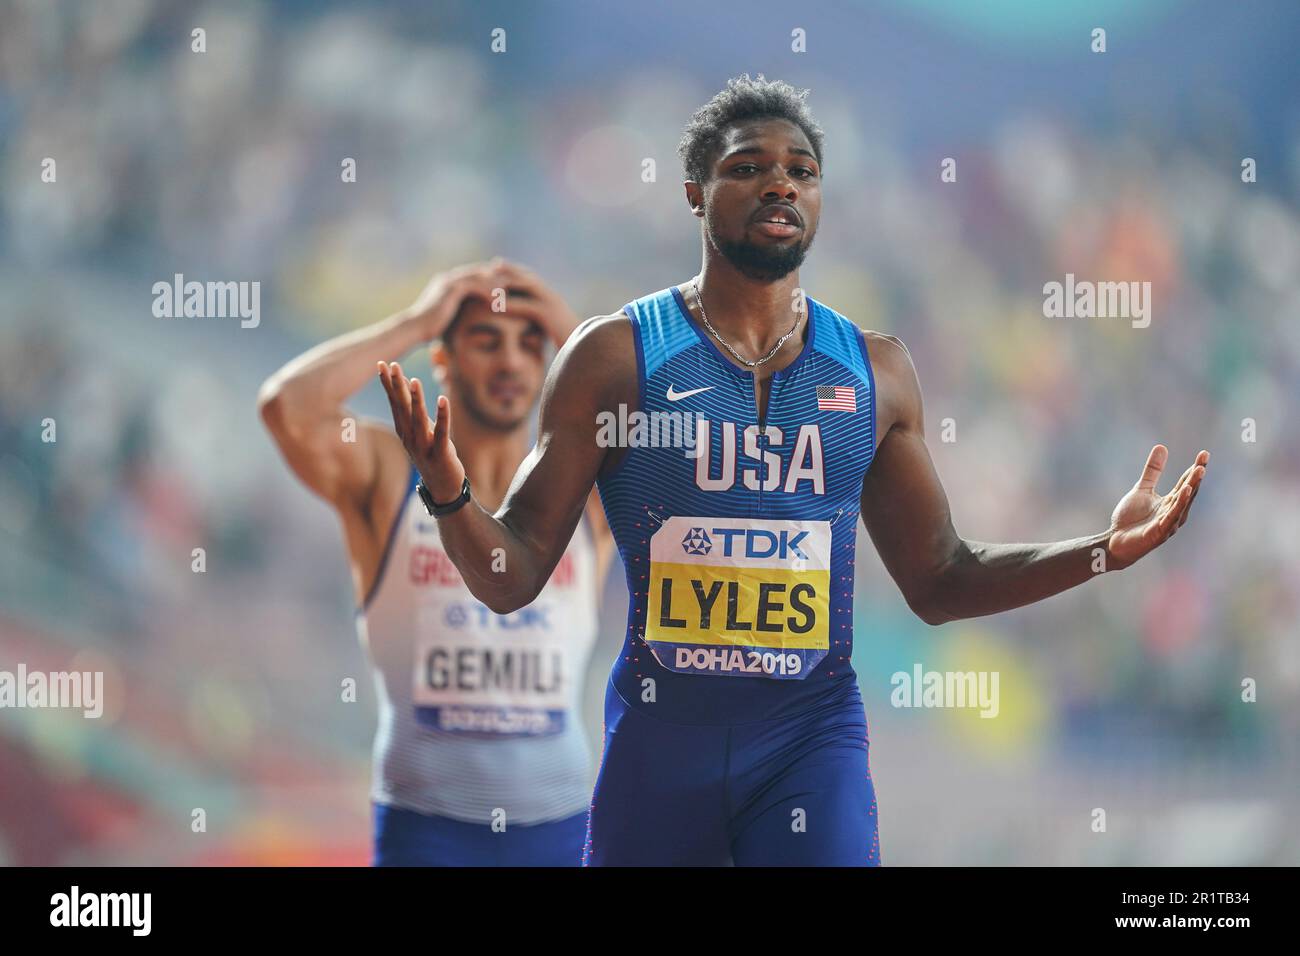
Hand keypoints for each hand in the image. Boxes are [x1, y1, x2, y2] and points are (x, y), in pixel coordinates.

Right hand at [376, 361, 465, 502]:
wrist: (443, 488)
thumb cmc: (432, 454)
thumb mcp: (421, 430)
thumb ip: (412, 410)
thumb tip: (405, 384)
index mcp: (404, 431)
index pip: (394, 403)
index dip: (388, 384)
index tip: (382, 364)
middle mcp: (410, 438)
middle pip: (402, 409)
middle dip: (397, 387)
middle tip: (392, 365)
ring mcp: (424, 447)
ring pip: (419, 420)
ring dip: (417, 400)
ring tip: (414, 379)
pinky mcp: (441, 455)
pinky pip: (442, 433)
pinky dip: (443, 416)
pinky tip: (443, 400)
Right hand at [401, 259, 512, 341]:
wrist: (413, 330)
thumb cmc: (429, 330)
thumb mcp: (449, 319)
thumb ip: (461, 314)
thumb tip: (471, 321)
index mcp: (450, 283)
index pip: (477, 277)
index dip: (494, 282)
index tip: (510, 291)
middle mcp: (449, 278)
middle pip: (481, 272)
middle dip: (499, 278)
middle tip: (514, 287)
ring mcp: (449, 281)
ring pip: (479, 276)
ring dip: (496, 283)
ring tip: (511, 292)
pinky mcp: (450, 288)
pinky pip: (474, 285)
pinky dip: (486, 291)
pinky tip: (498, 300)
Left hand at [483, 259, 583, 346]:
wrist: (588, 354)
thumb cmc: (572, 347)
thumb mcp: (556, 332)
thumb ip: (544, 325)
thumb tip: (534, 328)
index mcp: (554, 301)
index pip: (534, 281)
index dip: (518, 273)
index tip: (502, 268)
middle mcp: (555, 299)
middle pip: (531, 277)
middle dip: (513, 269)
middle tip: (494, 263)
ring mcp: (554, 306)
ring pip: (529, 286)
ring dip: (510, 281)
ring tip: (492, 279)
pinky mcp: (551, 317)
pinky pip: (528, 306)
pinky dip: (512, 304)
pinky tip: (498, 305)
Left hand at [1106, 445, 1208, 568]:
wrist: (1115, 541)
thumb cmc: (1130, 519)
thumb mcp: (1142, 489)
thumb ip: (1153, 471)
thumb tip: (1161, 447)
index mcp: (1172, 503)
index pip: (1187, 483)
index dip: (1195, 469)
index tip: (1204, 453)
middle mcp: (1175, 513)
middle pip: (1189, 491)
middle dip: (1197, 475)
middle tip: (1204, 459)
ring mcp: (1169, 523)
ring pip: (1183, 503)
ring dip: (1191, 487)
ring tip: (1199, 471)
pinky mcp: (1159, 532)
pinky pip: (1171, 516)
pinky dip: (1179, 504)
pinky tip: (1186, 491)